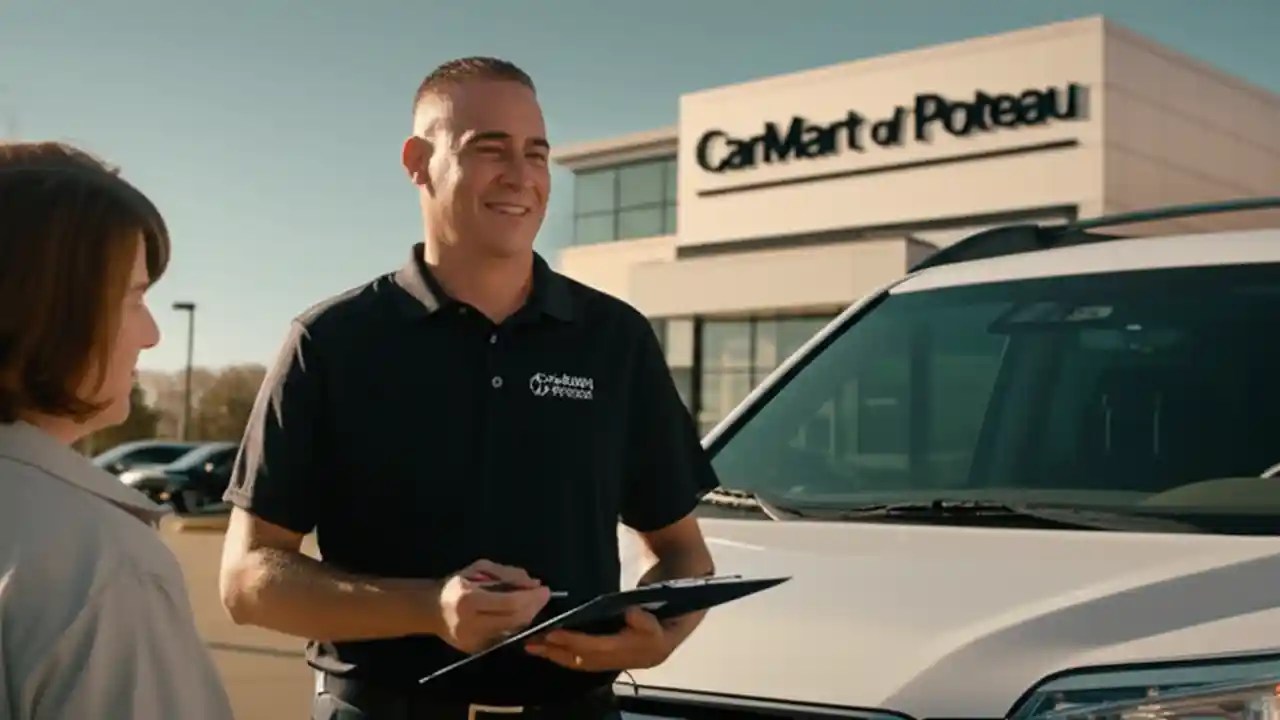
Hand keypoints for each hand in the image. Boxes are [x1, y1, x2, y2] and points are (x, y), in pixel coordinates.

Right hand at [436, 559, 549, 653]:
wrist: (432, 610)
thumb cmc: (457, 585)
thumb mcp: (480, 568)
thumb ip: (508, 574)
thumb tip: (533, 584)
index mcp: (470, 600)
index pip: (510, 603)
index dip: (532, 597)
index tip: (544, 589)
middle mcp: (471, 624)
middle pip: (515, 620)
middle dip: (534, 607)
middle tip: (542, 596)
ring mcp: (473, 641)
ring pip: (512, 631)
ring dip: (526, 616)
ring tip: (529, 602)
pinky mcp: (475, 650)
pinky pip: (503, 637)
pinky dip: (514, 625)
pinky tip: (514, 614)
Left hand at [524, 607, 673, 671]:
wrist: (688, 598)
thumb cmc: (673, 595)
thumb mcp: (665, 600)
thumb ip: (647, 615)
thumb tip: (631, 615)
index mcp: (646, 648)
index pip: (601, 648)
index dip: (575, 642)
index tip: (552, 633)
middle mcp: (635, 659)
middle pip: (590, 660)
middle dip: (560, 653)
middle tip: (533, 644)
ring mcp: (628, 657)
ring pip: (588, 663)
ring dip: (560, 656)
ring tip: (536, 648)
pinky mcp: (621, 652)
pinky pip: (592, 660)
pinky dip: (571, 655)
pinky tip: (555, 649)